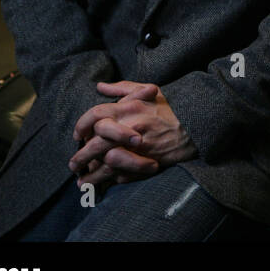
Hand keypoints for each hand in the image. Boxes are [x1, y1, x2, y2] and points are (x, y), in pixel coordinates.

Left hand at [69, 81, 196, 185]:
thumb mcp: (149, 91)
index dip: (81, 125)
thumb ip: (123, 88)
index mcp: (130, 107)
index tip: (76, 135)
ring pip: (105, 163)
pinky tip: (100, 184)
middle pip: (95, 142)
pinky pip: (121, 174)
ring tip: (81, 179)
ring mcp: (138, 146)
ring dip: (91, 173)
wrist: (195, 126)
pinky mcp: (146, 162)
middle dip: (80, 155)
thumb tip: (100, 87)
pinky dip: (108, 180)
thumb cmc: (170, 109)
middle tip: (73, 163)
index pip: (95, 114)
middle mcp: (131, 126)